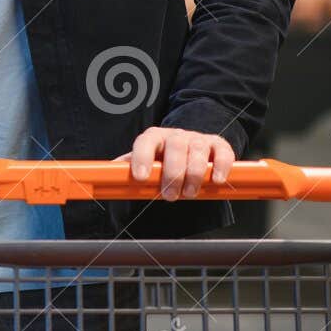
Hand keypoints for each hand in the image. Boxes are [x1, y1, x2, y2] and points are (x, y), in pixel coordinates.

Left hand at [115, 127, 233, 200]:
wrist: (190, 144)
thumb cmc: (163, 158)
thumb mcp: (145, 161)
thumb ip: (129, 167)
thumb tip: (108, 176)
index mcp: (154, 137)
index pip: (145, 142)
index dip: (141, 158)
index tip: (140, 178)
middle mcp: (176, 135)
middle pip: (175, 147)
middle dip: (172, 173)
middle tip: (170, 195)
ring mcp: (198, 138)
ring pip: (198, 150)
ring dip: (194, 174)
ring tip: (189, 193)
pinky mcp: (218, 145)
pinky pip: (222, 152)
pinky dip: (221, 166)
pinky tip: (216, 180)